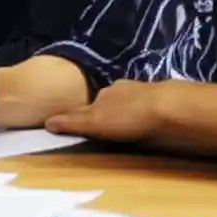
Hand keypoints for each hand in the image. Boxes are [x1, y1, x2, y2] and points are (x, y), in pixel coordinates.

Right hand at [45, 79, 162, 142]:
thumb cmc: (127, 115)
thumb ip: (73, 121)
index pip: (88, 104)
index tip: (78, 123)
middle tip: (103, 127)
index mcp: (104, 93)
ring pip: (129, 103)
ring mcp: (143, 93)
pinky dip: (146, 115)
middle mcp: (121, 90)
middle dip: (105, 112)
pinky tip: (150, 123)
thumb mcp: (94, 122)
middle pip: (108, 102)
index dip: (82, 114)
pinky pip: (149, 107)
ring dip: (127, 112)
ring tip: (127, 126)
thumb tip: (48, 121)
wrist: (169, 107)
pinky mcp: (164, 101)